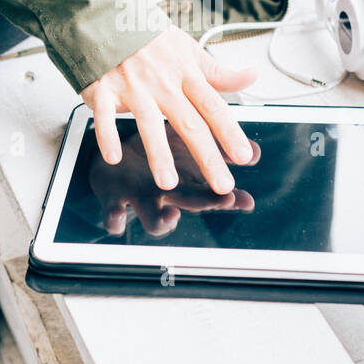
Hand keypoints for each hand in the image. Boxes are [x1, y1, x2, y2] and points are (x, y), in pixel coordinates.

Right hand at [80, 26, 257, 193]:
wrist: (109, 18)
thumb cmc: (151, 39)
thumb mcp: (189, 50)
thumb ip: (219, 72)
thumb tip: (252, 76)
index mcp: (186, 74)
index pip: (213, 107)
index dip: (230, 132)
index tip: (244, 156)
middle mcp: (162, 83)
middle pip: (189, 122)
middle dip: (207, 155)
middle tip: (221, 184)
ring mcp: (132, 87)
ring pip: (149, 123)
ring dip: (158, 153)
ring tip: (167, 182)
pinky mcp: (103, 90)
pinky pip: (105, 116)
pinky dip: (107, 135)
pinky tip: (114, 158)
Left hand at [88, 130, 259, 237]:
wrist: (110, 163)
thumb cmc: (153, 155)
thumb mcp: (187, 142)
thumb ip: (215, 142)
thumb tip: (253, 149)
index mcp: (184, 179)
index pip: (212, 190)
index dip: (230, 198)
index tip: (245, 201)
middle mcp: (166, 194)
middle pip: (191, 204)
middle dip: (209, 204)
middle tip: (225, 201)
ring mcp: (140, 200)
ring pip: (154, 220)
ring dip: (163, 222)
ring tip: (172, 216)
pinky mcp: (113, 200)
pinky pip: (114, 215)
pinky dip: (116, 219)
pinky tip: (119, 214)